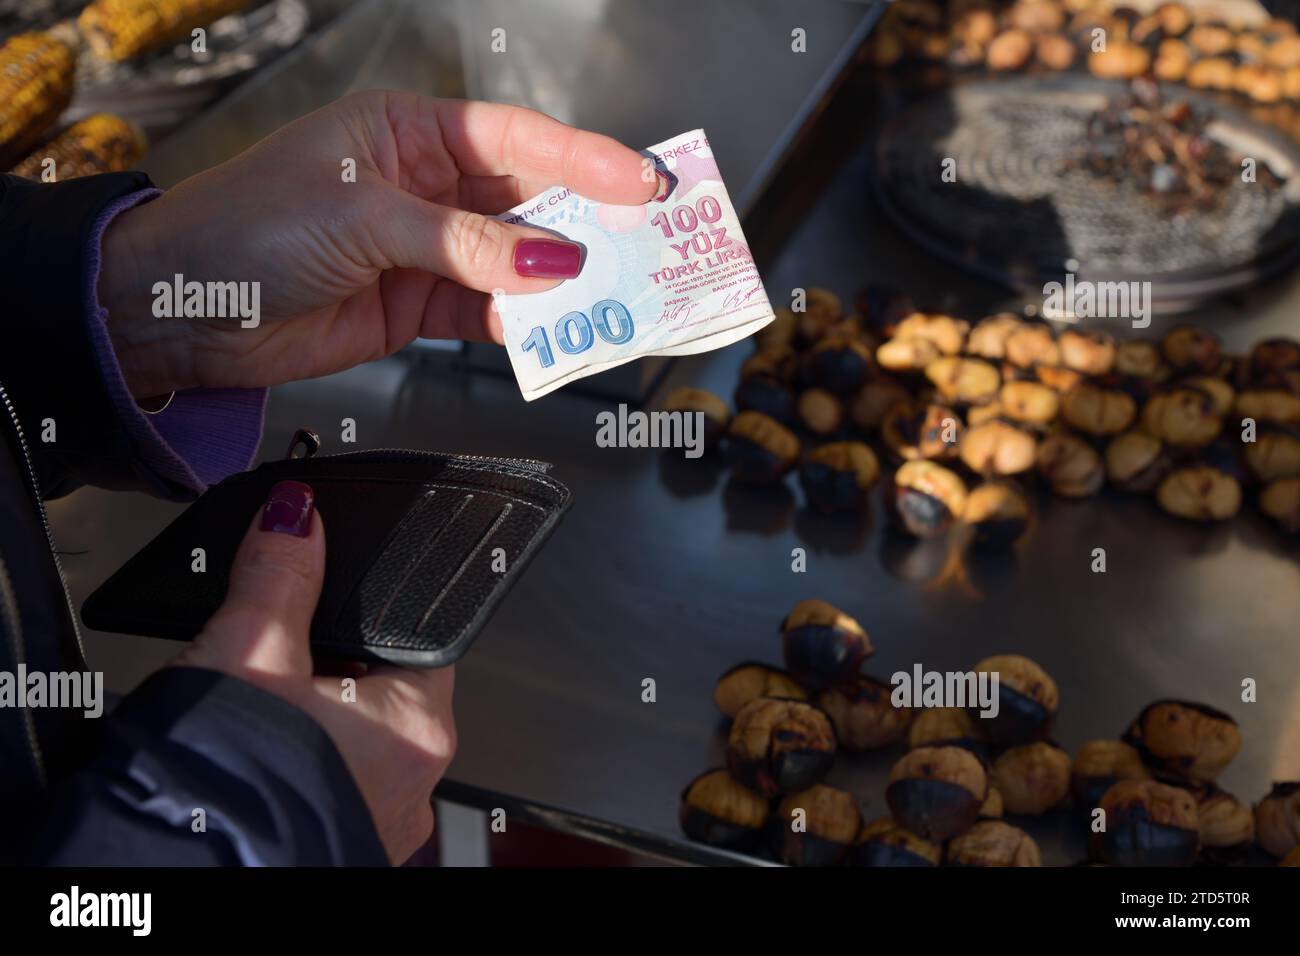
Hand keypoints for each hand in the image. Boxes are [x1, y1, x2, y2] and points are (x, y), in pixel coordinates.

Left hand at [100, 90, 663, 398]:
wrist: (183, 310)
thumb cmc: (248, 229)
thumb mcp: (363, 217)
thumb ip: (464, 244)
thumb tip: (550, 262)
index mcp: (408, 133)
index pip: (516, 140)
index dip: (585, 159)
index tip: (640, 181)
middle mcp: (426, 186)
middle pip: (529, 201)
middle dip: (589, 223)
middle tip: (650, 242)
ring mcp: (426, 249)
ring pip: (517, 261)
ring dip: (565, 280)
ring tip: (620, 293)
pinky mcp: (420, 306)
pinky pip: (490, 311)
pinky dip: (525, 324)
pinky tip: (559, 329)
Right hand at [175, 479, 454, 863]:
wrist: (158, 873)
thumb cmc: (219, 791)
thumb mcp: (247, 656)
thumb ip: (278, 578)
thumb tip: (295, 516)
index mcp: (418, 727)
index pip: (415, 635)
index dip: (366, 607)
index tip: (328, 595)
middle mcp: (413, 781)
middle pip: (380, 684)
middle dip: (328, 662)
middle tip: (274, 658)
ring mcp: (379, 818)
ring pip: (352, 735)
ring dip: (310, 712)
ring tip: (256, 709)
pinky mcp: (338, 842)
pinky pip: (331, 777)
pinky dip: (299, 756)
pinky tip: (253, 751)